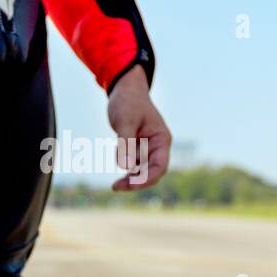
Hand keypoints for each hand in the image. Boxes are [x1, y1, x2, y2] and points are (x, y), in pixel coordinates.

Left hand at [106, 64, 170, 190]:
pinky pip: (130, 162)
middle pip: (149, 173)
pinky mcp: (136, 148)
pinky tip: (117, 147)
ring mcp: (147, 148)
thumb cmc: (128, 102)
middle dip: (134, 180)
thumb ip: (126, 144)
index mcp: (161, 140)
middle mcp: (157, 147)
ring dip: (127, 170)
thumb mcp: (125, 122)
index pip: (160, 167)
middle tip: (115, 186)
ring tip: (117, 147)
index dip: (147, 179)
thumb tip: (125, 168)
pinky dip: (122, 160)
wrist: (124, 89)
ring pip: (138, 170)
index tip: (131, 185)